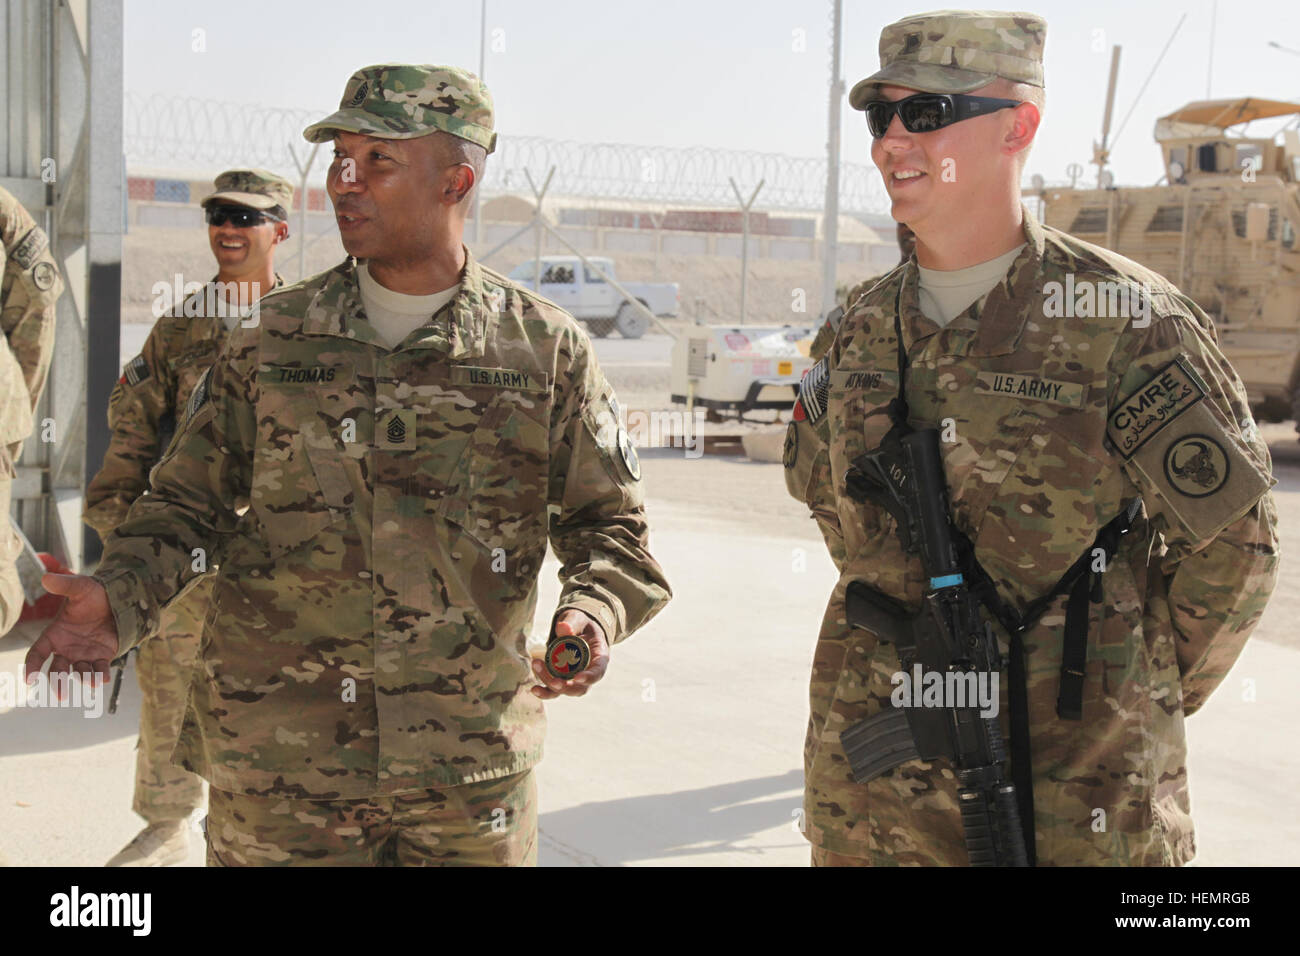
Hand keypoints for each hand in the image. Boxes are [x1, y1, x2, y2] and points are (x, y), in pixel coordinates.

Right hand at [23, 573, 119, 694]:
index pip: (37, 653)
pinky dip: (101, 675)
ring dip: (84, 678)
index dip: (32, 666)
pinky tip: (103, 678)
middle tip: (60, 695)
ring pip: (80, 671)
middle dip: (58, 681)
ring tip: (89, 682)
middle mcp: (66, 648)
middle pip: (57, 669)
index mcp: (54, 634)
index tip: (29, 679)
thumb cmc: (93, 595)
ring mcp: (84, 654)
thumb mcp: (80, 587)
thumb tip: (46, 577)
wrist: (118, 599)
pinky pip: (100, 668)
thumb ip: (64, 585)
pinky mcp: (102, 656)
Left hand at [530, 609, 607, 699]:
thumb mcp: (578, 618)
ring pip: (566, 690)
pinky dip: (544, 692)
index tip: (577, 678)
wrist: (576, 630)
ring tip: (537, 667)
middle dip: (566, 687)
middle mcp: (588, 672)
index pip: (598, 671)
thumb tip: (562, 627)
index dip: (589, 677)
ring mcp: (575, 679)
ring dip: (551, 685)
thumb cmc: (581, 624)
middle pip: (580, 687)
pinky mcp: (562, 680)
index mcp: (599, 657)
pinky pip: (554, 690)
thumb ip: (572, 622)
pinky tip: (534, 689)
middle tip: (554, 681)